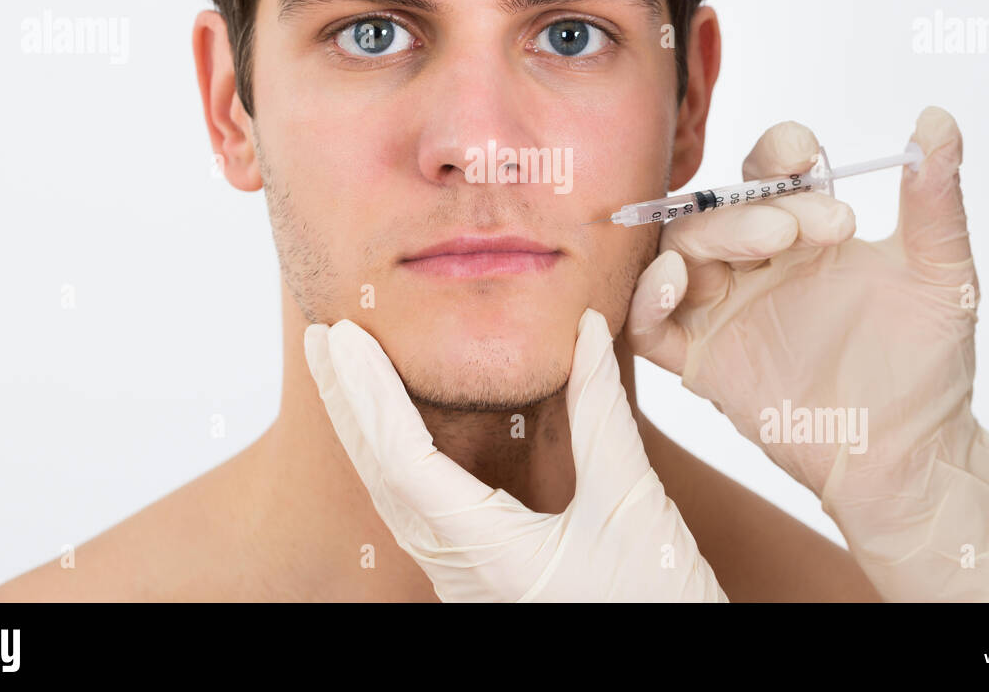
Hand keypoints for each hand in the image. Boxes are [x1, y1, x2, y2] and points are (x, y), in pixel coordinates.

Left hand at [303, 307, 727, 601]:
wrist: (670, 675)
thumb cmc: (657, 600)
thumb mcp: (632, 504)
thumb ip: (602, 415)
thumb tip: (587, 331)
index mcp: (486, 554)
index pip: (402, 460)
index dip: (369, 392)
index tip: (341, 335)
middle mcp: (460, 571)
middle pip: (380, 476)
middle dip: (346, 402)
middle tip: (319, 338)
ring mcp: (465, 578)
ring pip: (393, 496)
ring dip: (365, 427)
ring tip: (344, 370)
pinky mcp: (480, 576)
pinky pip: (417, 511)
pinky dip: (395, 457)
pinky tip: (393, 429)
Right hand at [624, 106, 988, 600]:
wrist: (910, 455)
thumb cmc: (928, 367)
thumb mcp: (944, 277)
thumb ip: (935, 202)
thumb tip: (940, 120)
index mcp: (806, 231)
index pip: (770, 169)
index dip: (778, 154)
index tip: (807, 159)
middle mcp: (757, 263)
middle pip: (720, 207)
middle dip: (754, 208)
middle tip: (800, 231)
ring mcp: (723, 310)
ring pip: (679, 252)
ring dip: (708, 237)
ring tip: (760, 248)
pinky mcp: (700, 361)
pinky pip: (650, 324)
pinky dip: (648, 298)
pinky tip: (674, 282)